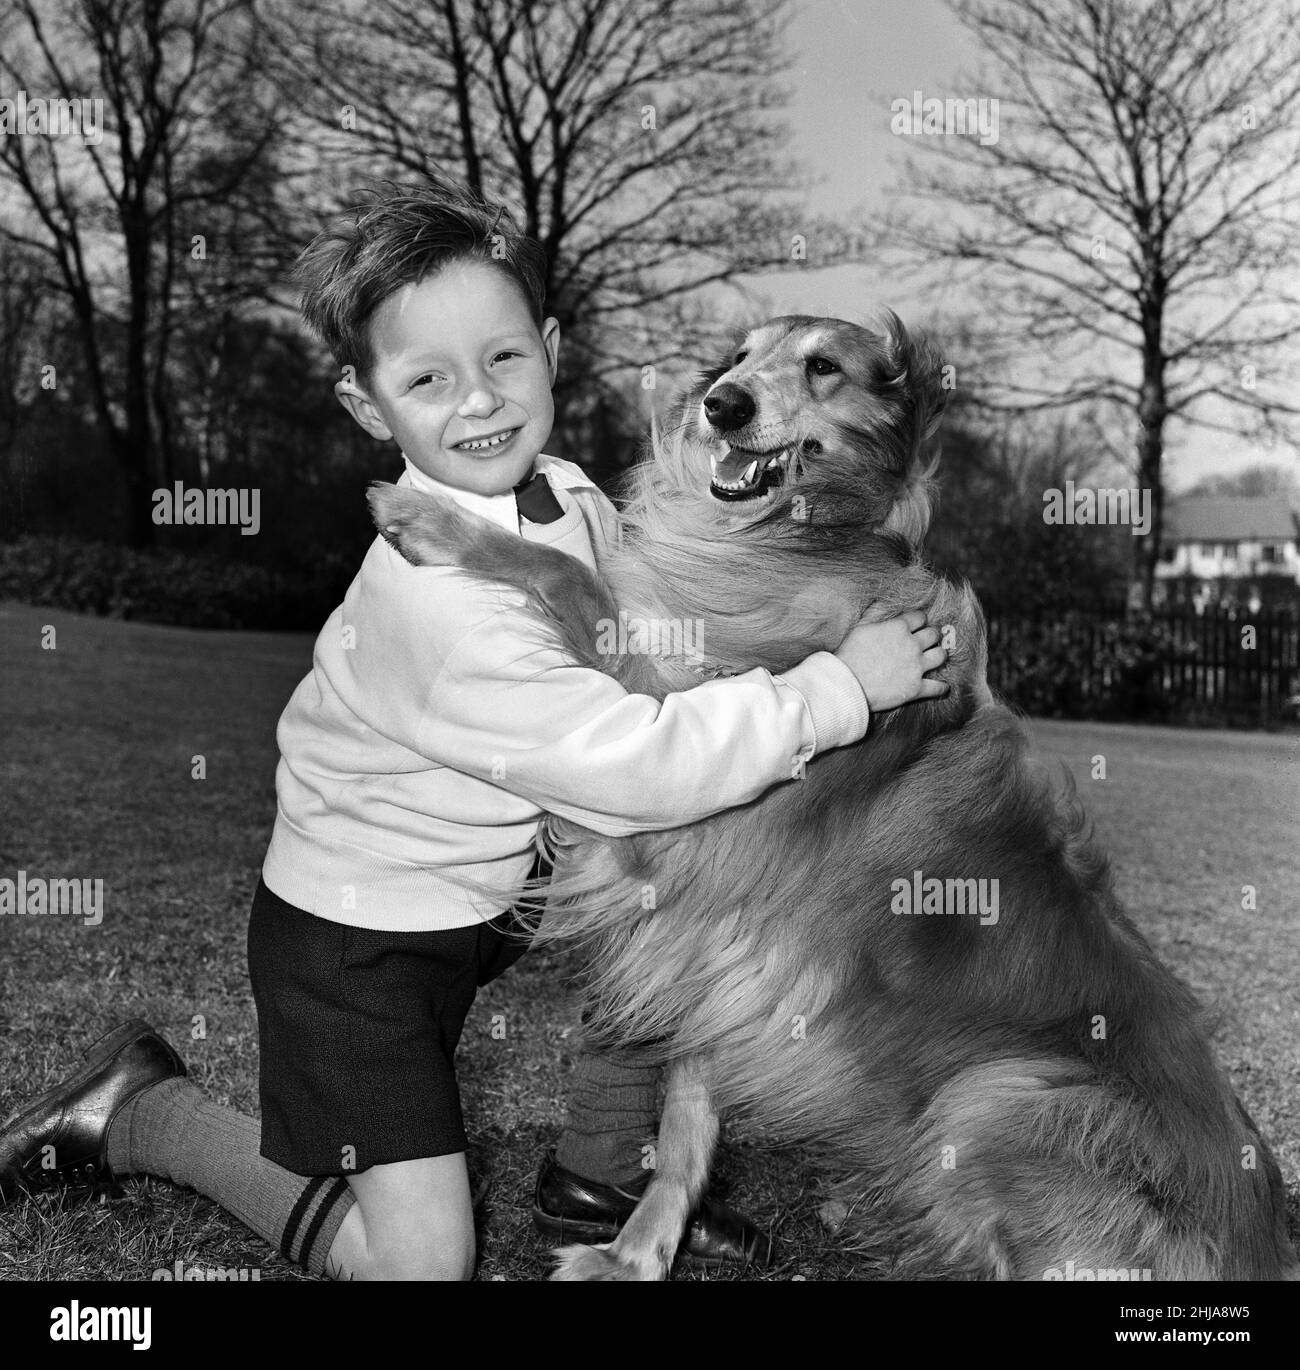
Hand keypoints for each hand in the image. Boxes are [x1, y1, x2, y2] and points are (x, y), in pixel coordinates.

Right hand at [833, 609, 948, 711]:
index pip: (920, 617)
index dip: (919, 621)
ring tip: (936, 658)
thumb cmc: (850, 654)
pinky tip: (943, 686)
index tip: (917, 625)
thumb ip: (875, 612)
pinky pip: (937, 687)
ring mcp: (916, 667)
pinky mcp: (916, 688)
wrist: (847, 683)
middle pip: (934, 635)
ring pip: (941, 656)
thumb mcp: (861, 626)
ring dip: (940, 656)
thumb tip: (883, 600)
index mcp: (899, 627)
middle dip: (931, 636)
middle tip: (927, 641)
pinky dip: (942, 687)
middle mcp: (912, 645)